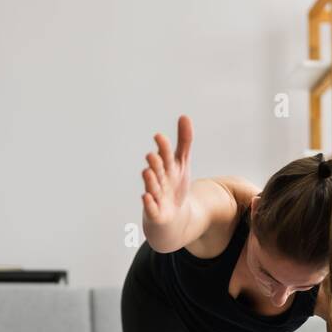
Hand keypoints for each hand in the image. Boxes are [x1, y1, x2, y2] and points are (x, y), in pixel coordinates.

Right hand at [141, 114, 192, 228]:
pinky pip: (151, 207)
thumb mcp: (181, 163)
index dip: (163, 147)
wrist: (171, 215)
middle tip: (152, 155)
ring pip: (152, 187)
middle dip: (155, 163)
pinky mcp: (155, 212)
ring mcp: (156, 196)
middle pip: (157, 170)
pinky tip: (146, 197)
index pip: (165, 154)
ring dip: (150, 180)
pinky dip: (148, 203)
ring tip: (148, 172)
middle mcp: (159, 180)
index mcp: (166, 167)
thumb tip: (184, 116)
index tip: (159, 137)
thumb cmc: (174, 186)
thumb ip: (184, 141)